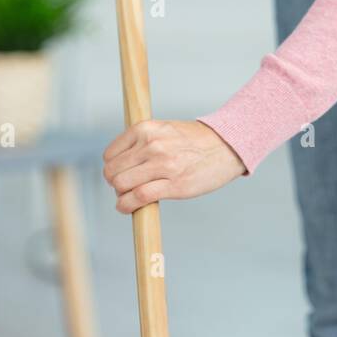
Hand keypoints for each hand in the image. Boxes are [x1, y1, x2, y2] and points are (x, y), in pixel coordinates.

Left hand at [103, 119, 247, 210]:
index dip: (112, 168)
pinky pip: (139, 197)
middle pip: (113, 172)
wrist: (226, 145)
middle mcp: (152, 145)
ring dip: (120, 196)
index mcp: (146, 129)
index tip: (120, 174)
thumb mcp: (164, 130)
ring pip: (122, 185)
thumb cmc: (195, 141)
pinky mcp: (174, 184)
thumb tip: (119, 165)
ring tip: (128, 198)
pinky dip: (127, 206)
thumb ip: (141, 142)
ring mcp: (163, 165)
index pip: (110, 155)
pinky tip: (128, 208)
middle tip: (125, 188)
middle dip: (115, 184)